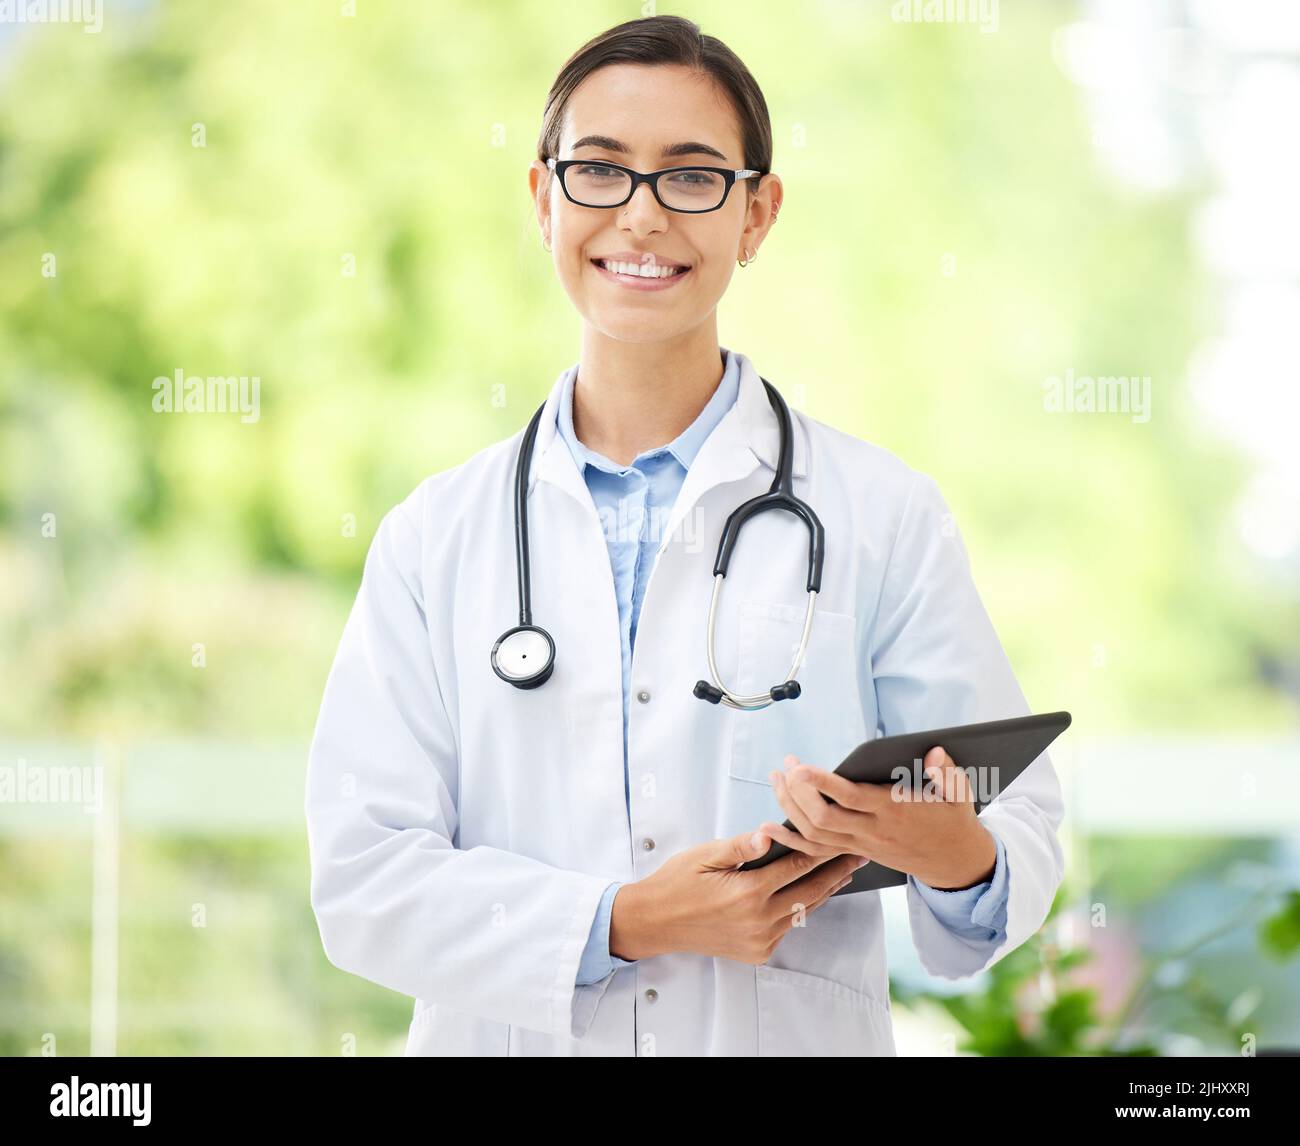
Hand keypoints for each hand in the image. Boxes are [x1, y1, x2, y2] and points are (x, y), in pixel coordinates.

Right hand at [609, 829, 866, 964]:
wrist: (655, 922)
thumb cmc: (676, 882)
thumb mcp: (705, 855)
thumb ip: (741, 846)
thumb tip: (770, 834)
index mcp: (747, 893)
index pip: (796, 867)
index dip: (821, 850)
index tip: (841, 838)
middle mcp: (759, 921)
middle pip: (810, 892)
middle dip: (835, 872)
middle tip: (857, 855)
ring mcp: (759, 940)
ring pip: (803, 911)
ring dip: (824, 891)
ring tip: (843, 873)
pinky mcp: (756, 951)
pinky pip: (788, 926)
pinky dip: (802, 908)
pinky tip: (812, 893)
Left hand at [759, 746, 997, 889]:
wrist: (954, 861)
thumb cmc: (952, 820)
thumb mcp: (958, 793)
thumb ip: (946, 772)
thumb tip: (934, 753)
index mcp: (893, 810)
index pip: (849, 798)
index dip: (821, 783)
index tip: (800, 766)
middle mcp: (872, 830)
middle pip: (823, 817)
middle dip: (797, 792)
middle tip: (786, 766)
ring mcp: (861, 844)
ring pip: (814, 834)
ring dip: (789, 808)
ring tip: (776, 780)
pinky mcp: (855, 851)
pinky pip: (816, 851)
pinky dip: (790, 840)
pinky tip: (769, 827)